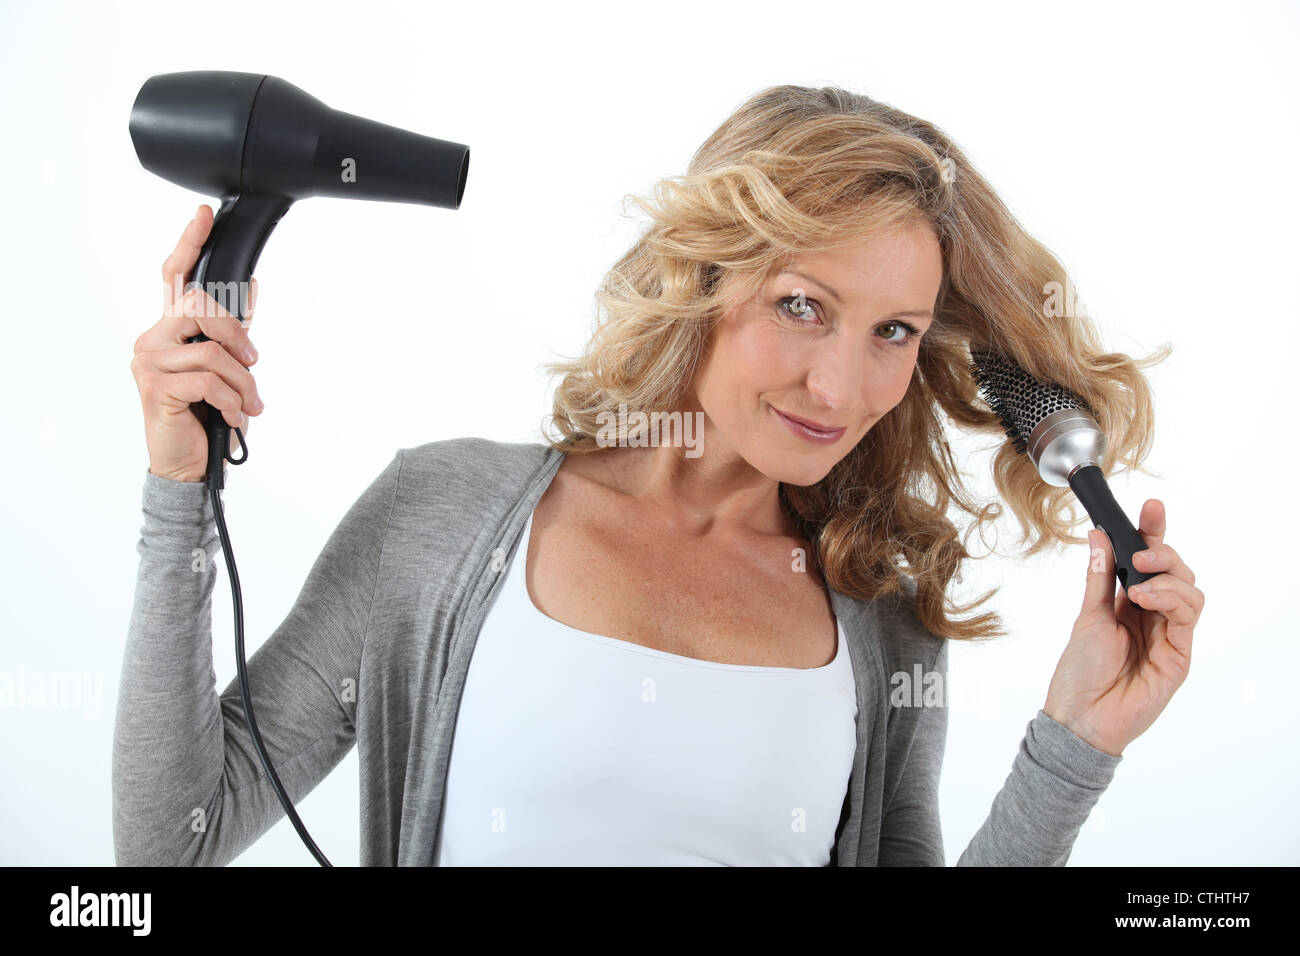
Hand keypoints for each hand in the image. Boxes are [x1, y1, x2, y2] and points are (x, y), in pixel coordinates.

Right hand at [130, 205, 264, 481]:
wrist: (187, 463)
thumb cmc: (204, 415)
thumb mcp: (225, 369)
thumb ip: (230, 333)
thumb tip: (251, 288)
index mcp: (170, 330)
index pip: (174, 277)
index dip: (189, 243)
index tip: (204, 215)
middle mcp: (153, 339)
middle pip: (201, 309)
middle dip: (238, 337)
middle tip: (253, 364)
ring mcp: (150, 362)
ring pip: (212, 353)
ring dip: (242, 383)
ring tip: (248, 405)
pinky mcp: (155, 388)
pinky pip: (208, 382)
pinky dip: (231, 402)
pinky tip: (233, 417)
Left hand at [1043, 499, 1203, 756]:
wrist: (1081, 717)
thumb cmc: (1079, 672)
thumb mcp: (1087, 616)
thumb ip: (1099, 577)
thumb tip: (1098, 535)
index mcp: (1128, 603)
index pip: (1148, 561)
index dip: (1153, 532)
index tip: (1151, 507)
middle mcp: (1152, 615)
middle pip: (1175, 570)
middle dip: (1162, 551)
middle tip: (1140, 552)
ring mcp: (1169, 634)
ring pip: (1189, 590)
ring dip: (1167, 578)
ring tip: (1137, 587)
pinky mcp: (1180, 654)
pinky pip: (1188, 616)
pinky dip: (1171, 600)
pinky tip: (1146, 600)